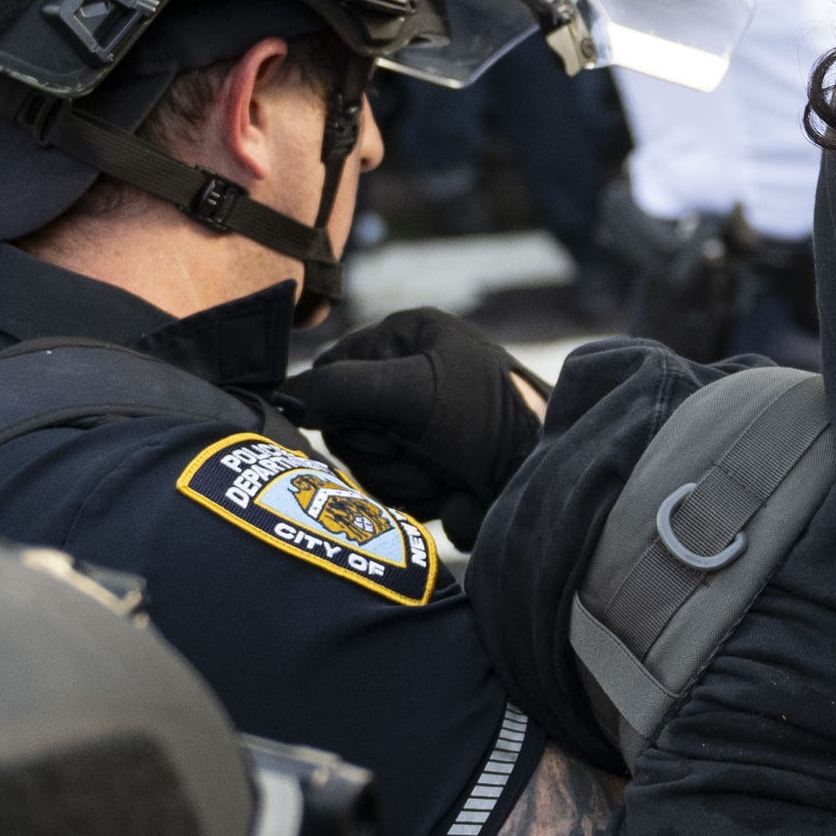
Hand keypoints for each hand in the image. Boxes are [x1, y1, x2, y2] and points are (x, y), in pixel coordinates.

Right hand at [284, 308, 548, 541]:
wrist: (548, 483)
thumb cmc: (489, 422)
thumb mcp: (411, 393)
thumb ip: (341, 389)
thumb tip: (287, 397)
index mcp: (408, 336)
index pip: (331, 371)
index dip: (347, 408)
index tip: (385, 420)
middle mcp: (412, 375)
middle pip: (346, 427)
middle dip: (384, 453)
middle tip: (427, 451)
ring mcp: (422, 427)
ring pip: (368, 466)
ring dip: (406, 481)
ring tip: (449, 474)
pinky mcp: (434, 469)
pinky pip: (396, 492)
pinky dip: (422, 499)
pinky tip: (456, 493)